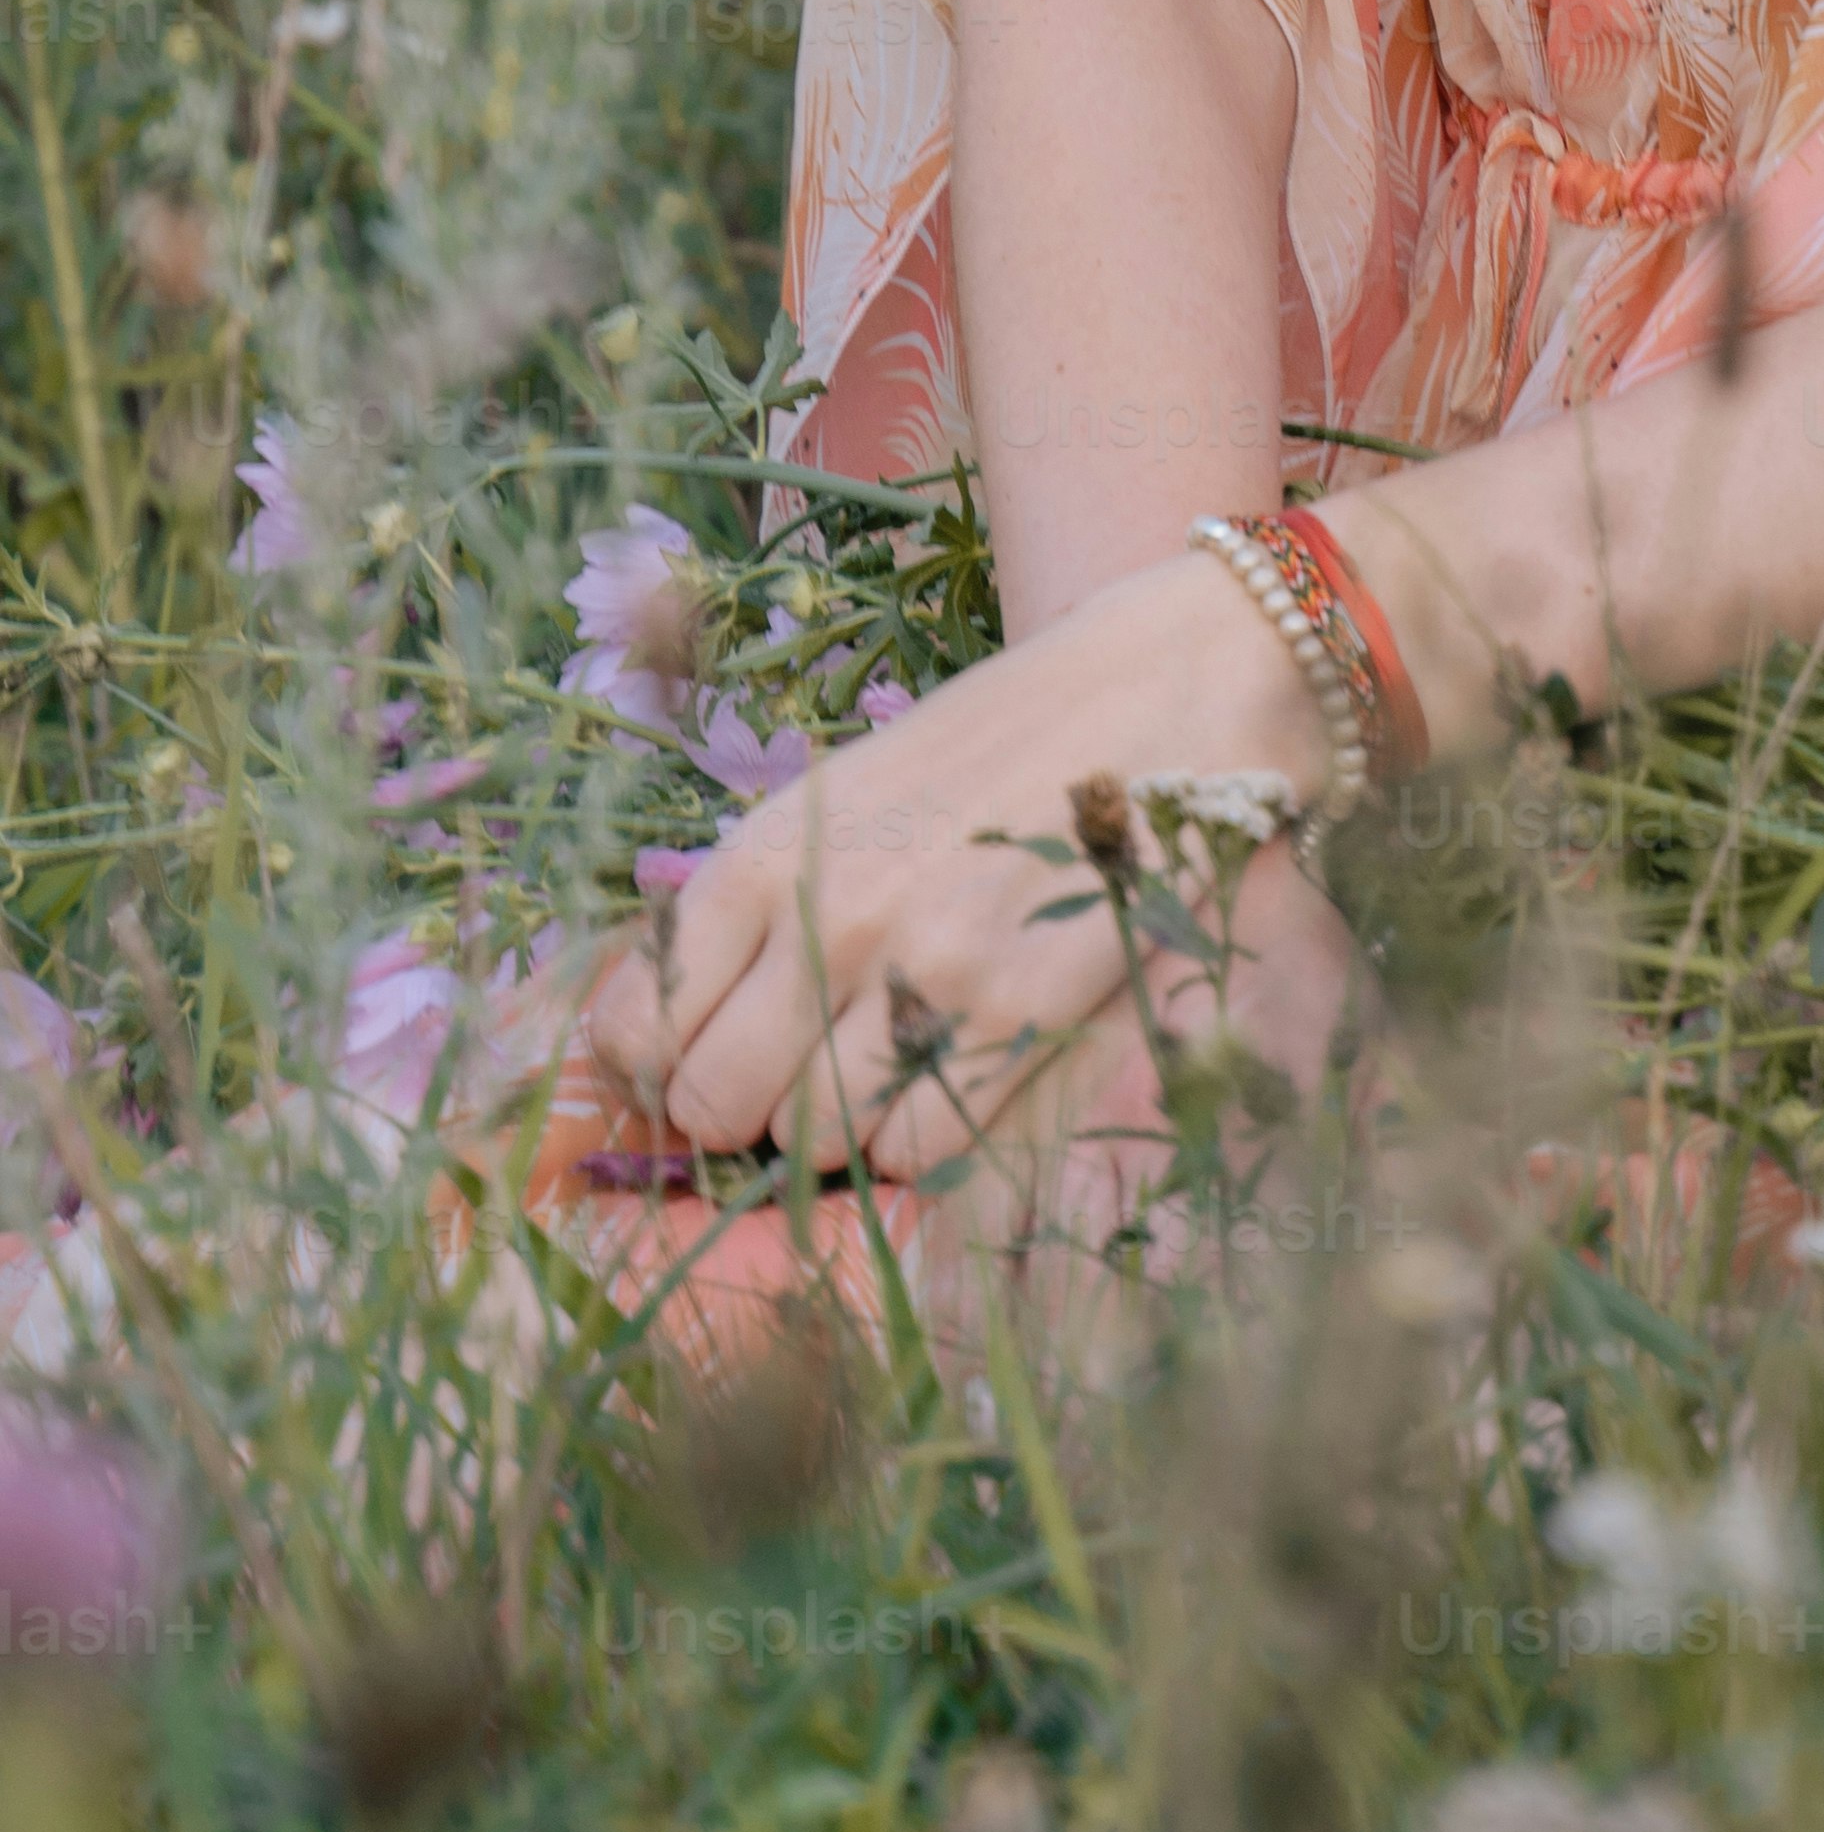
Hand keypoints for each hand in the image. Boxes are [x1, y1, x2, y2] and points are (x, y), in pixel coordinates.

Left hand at [580, 552, 1345, 1169]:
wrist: (1178, 682)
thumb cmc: (1014, 734)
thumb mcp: (854, 790)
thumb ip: (770, 898)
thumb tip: (692, 1023)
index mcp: (767, 852)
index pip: (636, 1028)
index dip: (662, 1069)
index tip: (709, 1064)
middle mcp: (825, 917)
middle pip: (712, 1105)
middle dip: (747, 1114)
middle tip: (803, 1083)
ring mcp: (920, 973)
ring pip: (812, 1142)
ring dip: (841, 1131)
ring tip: (892, 1074)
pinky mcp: (1018, 1016)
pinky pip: (919, 1149)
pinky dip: (927, 1139)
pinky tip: (961, 1076)